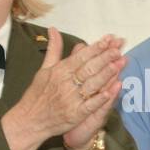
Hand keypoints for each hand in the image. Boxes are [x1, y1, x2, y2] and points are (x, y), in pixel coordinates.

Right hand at [2, 29, 123, 149]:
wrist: (29, 120)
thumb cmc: (37, 94)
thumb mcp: (44, 69)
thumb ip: (53, 49)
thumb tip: (53, 29)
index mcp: (59, 71)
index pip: (81, 56)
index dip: (96, 47)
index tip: (109, 39)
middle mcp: (65, 83)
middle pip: (89, 67)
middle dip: (106, 57)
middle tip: (119, 48)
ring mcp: (71, 99)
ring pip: (92, 83)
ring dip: (107, 73)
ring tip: (120, 63)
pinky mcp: (74, 115)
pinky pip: (90, 105)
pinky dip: (100, 97)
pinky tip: (111, 90)